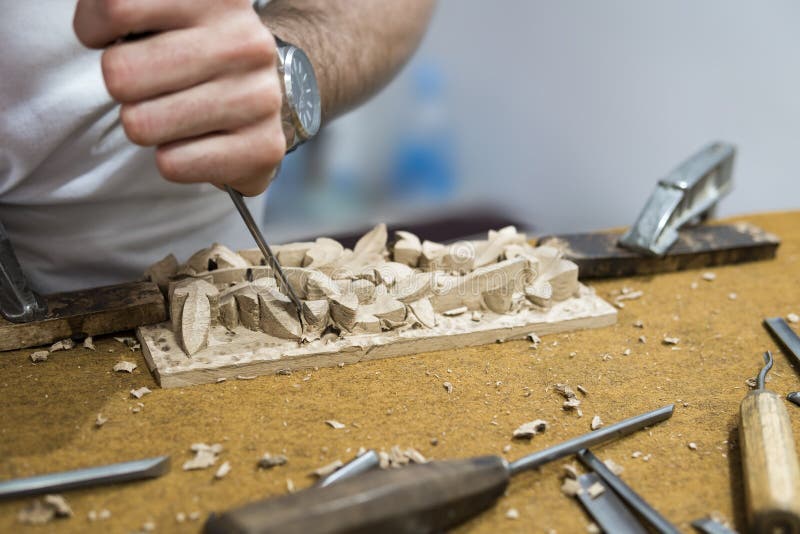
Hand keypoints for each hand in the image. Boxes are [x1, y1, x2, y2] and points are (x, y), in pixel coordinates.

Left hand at [74, 0, 284, 195]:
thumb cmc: (193, 51)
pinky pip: (172, 164)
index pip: (115, 9)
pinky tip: (194, 142)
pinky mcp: (263, 147)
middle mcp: (248, 43)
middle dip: (122, 85)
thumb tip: (97, 27)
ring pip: (142, 125)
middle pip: (120, 74)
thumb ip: (127, 8)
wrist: (260, 99)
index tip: (114, 36)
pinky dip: (171, 159)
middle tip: (150, 84)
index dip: (94, 28)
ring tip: (173, 112)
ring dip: (145, 124)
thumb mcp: (165, 8)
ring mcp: (261, 98)